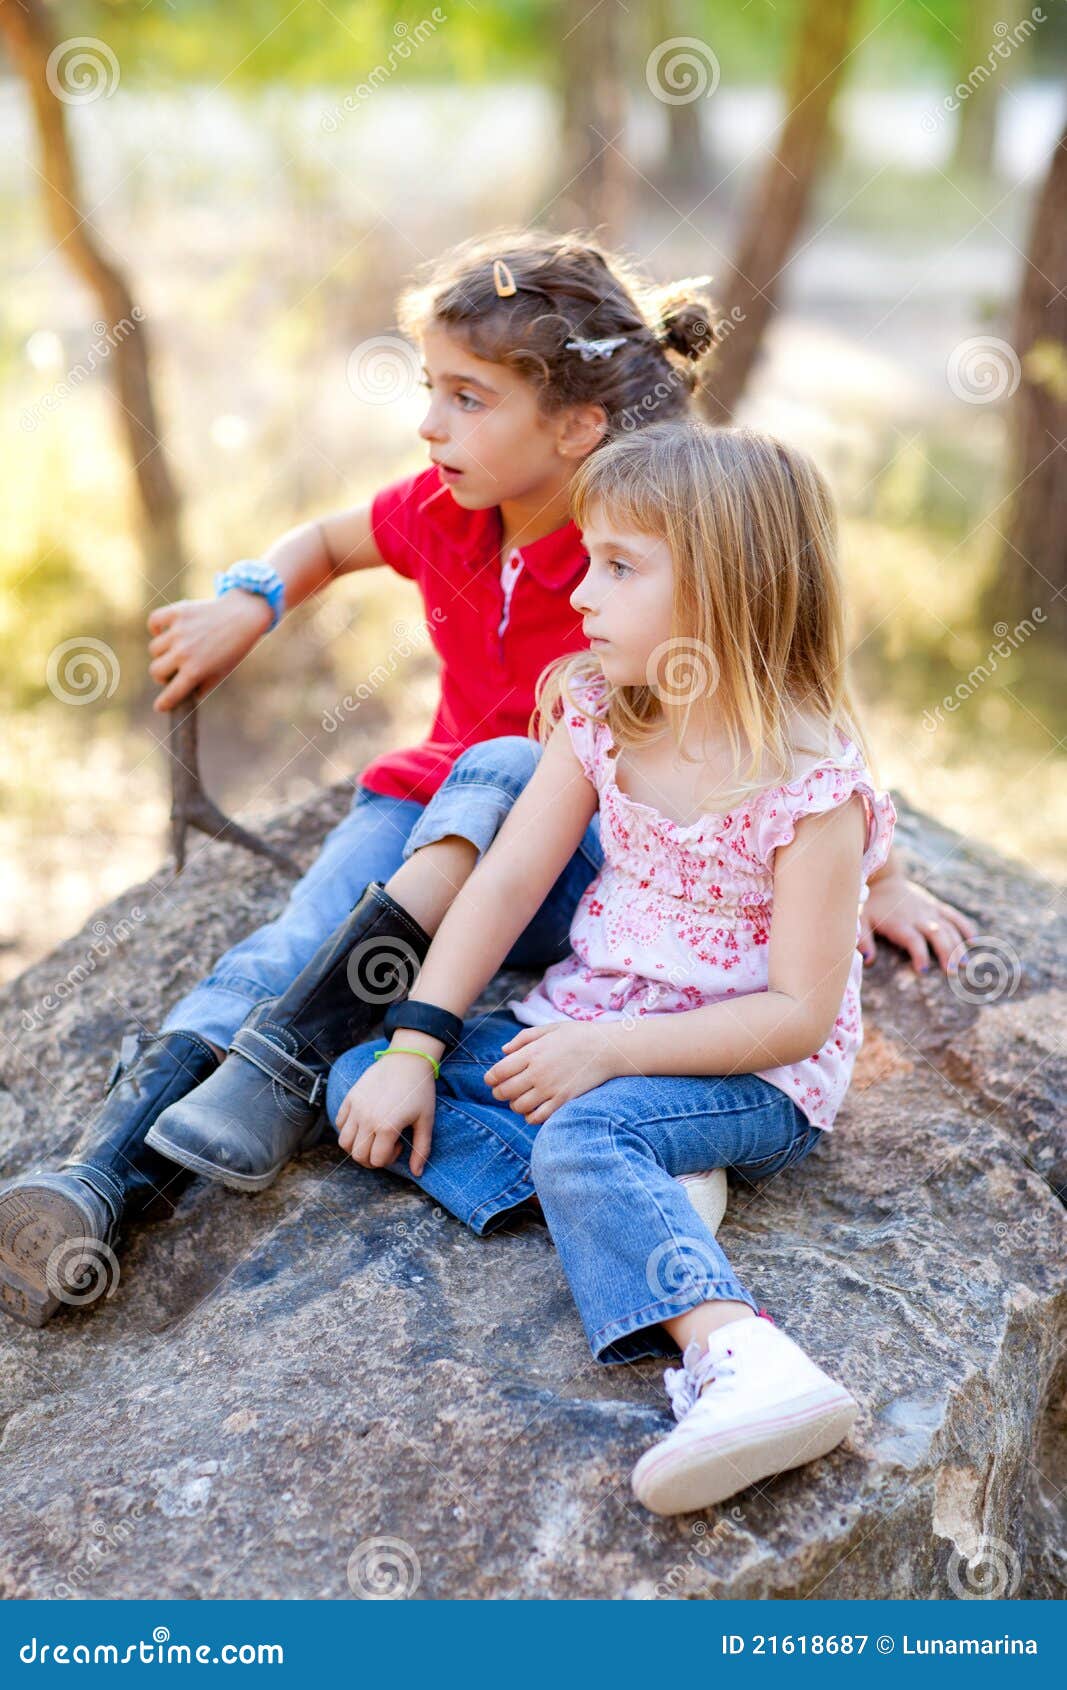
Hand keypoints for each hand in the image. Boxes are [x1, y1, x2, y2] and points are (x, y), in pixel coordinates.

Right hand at [147, 591, 273, 712]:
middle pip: (155, 671)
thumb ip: (201, 688)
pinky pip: (154, 621)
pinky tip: (164, 631)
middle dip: (162, 675)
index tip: (160, 706)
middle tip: (171, 672)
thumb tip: (183, 698)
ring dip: (162, 652)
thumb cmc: (232, 649)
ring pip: (154, 649)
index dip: (164, 703)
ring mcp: (179, 632)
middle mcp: (184, 652)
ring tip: (175, 649)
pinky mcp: (178, 612)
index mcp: (195, 671)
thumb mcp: (220, 673)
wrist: (243, 617)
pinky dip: (156, 627)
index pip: (171, 694)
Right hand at [335, 1049, 436, 1176]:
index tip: (399, 1144)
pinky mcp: (350, 1098)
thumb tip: (418, 1173)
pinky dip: (348, 1129)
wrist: (408, 1060)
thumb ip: (422, 1149)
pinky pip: (339, 1122)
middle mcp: (367, 1119)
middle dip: (371, 1158)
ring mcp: (356, 1108)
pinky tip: (364, 1123)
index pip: (376, 1160)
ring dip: (356, 1146)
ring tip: (373, 1137)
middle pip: (358, 1155)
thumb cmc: (420, 1091)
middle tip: (385, 1146)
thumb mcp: (426, 1121)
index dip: (388, 1159)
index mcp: (387, 1127)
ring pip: (344, 1142)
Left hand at [484, 1022, 616, 1124]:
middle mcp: (538, 1072)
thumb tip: (503, 1051)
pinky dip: (530, 1117)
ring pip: (518, 1106)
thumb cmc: (577, 1035)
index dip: (490, 1079)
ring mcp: (550, 1088)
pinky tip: (533, 1109)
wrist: (607, 1048)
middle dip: (499, 1092)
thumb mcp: (548, 1029)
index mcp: (532, 1053)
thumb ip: (523, 1038)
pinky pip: (537, 1117)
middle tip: (503, 1090)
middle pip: (505, 1091)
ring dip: (514, 1105)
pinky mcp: (563, 1100)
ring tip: (520, 1099)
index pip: (498, 1072)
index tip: (492, 1079)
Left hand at [860, 873, 976, 974]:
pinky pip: (954, 915)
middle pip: (936, 934)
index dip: (919, 954)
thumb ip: (863, 940)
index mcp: (900, 922)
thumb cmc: (871, 905)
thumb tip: (868, 960)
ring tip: (964, 963)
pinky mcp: (936, 906)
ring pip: (948, 927)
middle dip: (945, 952)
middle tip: (952, 971)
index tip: (922, 970)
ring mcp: (929, 910)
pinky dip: (965, 926)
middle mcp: (918, 916)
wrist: (883, 880)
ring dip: (957, 945)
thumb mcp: (861, 920)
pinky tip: (974, 941)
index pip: (913, 940)